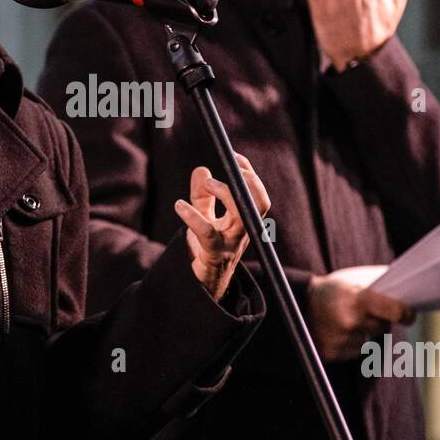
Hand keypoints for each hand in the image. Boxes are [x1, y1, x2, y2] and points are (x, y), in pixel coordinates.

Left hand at [174, 153, 270, 302]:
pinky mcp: (213, 253)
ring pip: (242, 217)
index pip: (256, 194)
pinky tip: (179, 205)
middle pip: (259, 204)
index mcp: (244, 220)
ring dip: (228, 195)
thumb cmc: (206, 247)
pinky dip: (193, 217)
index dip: (248, 174)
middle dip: (249, 182)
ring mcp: (231, 243)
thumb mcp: (203, 216)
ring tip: (209, 184)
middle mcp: (243, 231)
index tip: (234, 156)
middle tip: (231, 167)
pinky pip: (207, 233)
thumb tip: (201, 170)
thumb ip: (202, 195)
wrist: (203, 282)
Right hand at [306, 272, 415, 362]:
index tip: (409, 315)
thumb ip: (381, 286)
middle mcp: (349, 321)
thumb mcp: (355, 279)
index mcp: (357, 299)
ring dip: (364, 333)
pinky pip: (355, 351)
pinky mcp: (332, 354)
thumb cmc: (332, 288)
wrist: (297, 303)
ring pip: (369, 341)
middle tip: (364, 310)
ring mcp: (339, 340)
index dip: (406, 313)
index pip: (396, 311)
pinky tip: (338, 331)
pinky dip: (352, 343)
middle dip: (378, 320)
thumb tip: (410, 295)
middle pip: (383, 327)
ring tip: (346, 319)